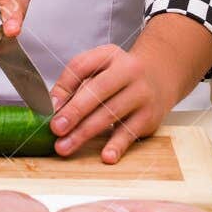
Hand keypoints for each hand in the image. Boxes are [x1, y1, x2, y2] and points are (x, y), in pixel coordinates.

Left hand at [47, 45, 177, 162]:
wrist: (160, 76)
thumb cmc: (120, 75)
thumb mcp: (99, 66)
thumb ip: (75, 81)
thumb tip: (55, 106)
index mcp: (109, 55)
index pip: (81, 66)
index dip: (64, 87)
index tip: (51, 106)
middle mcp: (128, 71)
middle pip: (97, 91)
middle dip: (74, 112)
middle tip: (56, 128)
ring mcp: (141, 94)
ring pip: (110, 113)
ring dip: (85, 132)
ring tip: (65, 146)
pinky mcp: (149, 117)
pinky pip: (129, 132)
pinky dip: (117, 145)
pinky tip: (106, 156)